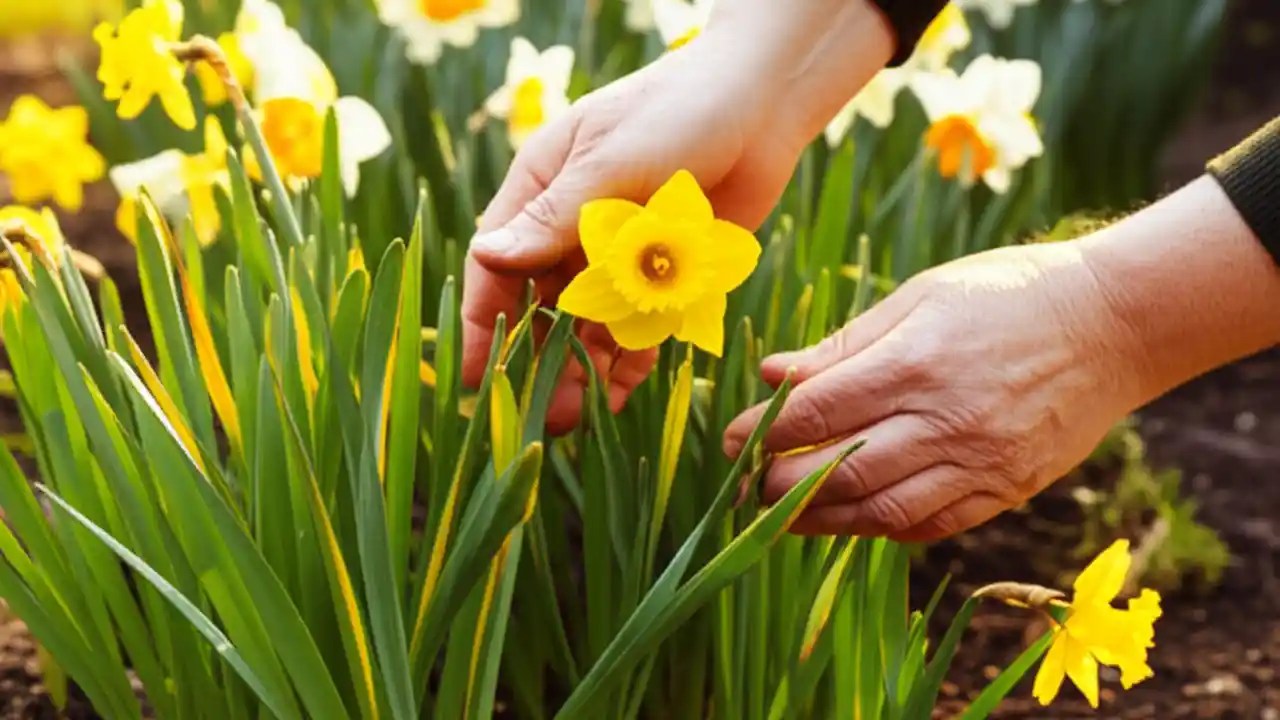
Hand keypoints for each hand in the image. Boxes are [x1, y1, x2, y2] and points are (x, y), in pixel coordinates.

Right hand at [461, 0, 893, 433]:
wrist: (762, 104)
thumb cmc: (679, 109)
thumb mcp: (612, 160)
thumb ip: (556, 217)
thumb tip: (487, 257)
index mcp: (540, 192)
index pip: (497, 269)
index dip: (483, 326)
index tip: (480, 380)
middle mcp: (571, 230)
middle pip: (538, 309)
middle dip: (538, 361)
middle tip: (547, 412)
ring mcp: (617, 256)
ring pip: (586, 326)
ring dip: (581, 369)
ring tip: (583, 413)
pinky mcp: (663, 275)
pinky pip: (636, 329)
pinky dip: (627, 362)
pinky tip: (621, 395)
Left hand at [723, 242, 1144, 540]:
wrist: (1111, 323)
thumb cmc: (1006, 294)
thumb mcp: (921, 296)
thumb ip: (845, 344)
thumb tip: (772, 374)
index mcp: (918, 362)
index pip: (820, 411)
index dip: (767, 431)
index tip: (732, 439)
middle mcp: (948, 420)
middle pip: (843, 469)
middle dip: (782, 482)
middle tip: (746, 483)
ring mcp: (982, 461)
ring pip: (884, 509)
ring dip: (824, 518)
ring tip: (784, 514)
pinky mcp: (1008, 489)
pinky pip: (933, 525)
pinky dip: (884, 528)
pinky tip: (852, 520)